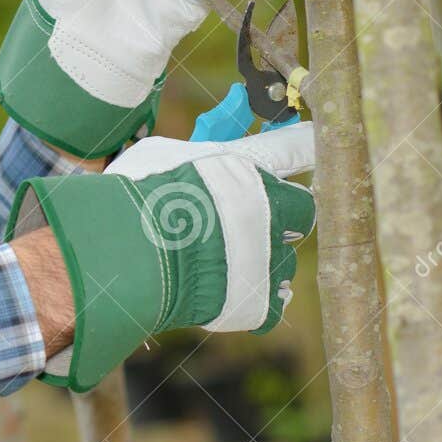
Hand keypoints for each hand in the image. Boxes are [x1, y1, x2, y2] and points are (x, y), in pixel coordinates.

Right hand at [5, 123, 315, 393]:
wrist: (123, 254)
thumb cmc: (132, 196)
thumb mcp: (159, 154)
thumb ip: (198, 151)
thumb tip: (216, 140)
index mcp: (248, 167)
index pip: (295, 148)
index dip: (307, 144)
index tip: (319, 140)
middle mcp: (271, 210)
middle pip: (302, 209)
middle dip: (279, 213)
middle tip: (247, 220)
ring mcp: (269, 258)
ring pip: (284, 258)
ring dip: (262, 258)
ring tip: (220, 262)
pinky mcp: (260, 301)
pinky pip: (273, 302)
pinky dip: (256, 298)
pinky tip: (234, 292)